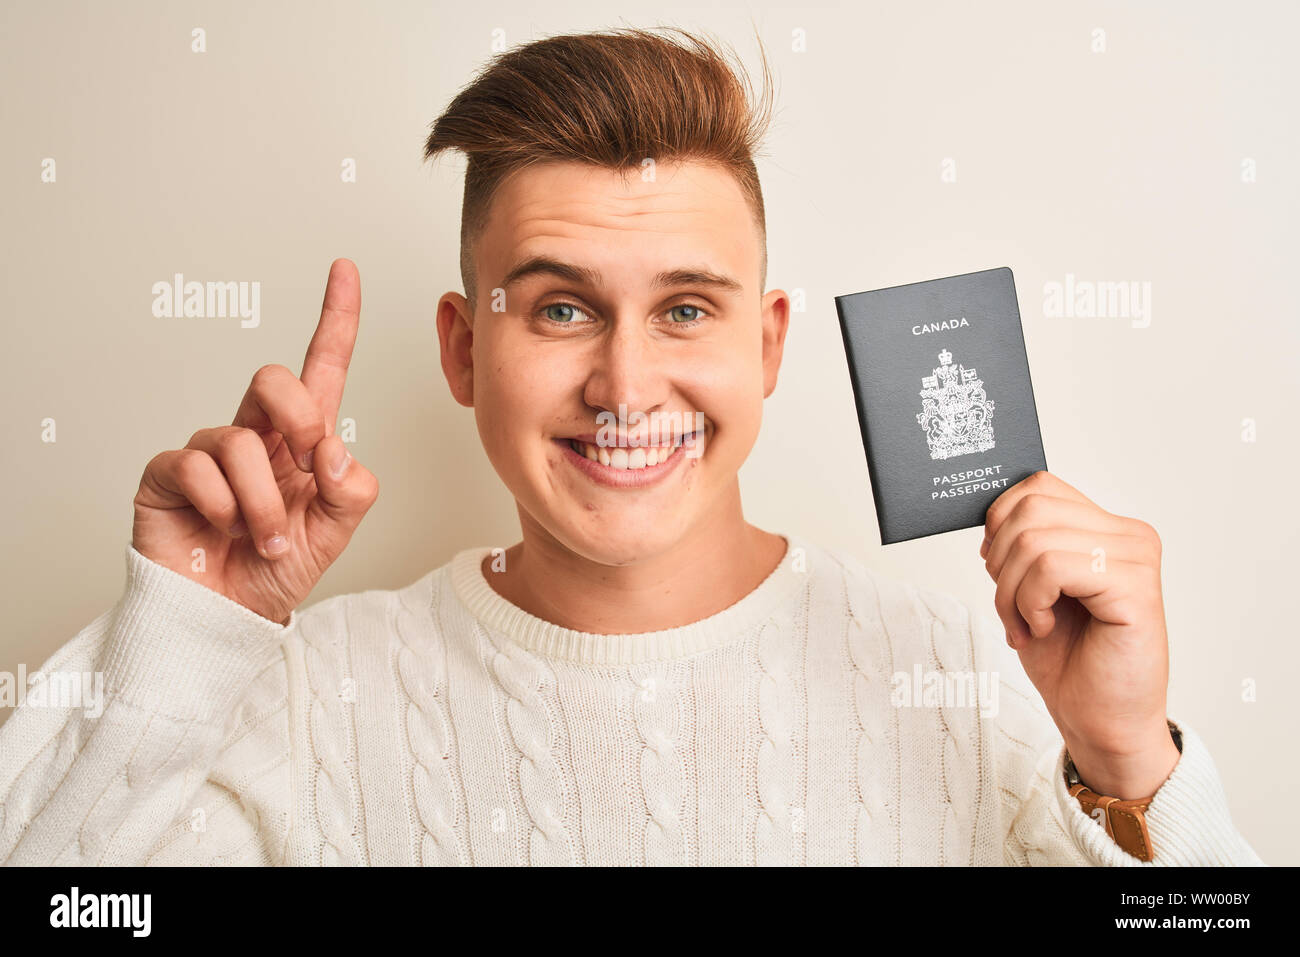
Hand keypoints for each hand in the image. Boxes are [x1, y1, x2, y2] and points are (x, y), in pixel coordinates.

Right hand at [132, 259, 379, 624]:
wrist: (229, 616)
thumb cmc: (278, 567)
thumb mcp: (336, 531)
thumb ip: (352, 488)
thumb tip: (333, 447)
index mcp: (301, 440)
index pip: (321, 368)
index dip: (335, 319)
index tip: (346, 269)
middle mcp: (255, 434)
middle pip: (275, 378)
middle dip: (300, 420)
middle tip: (308, 469)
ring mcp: (208, 450)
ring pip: (241, 440)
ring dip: (264, 504)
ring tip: (265, 539)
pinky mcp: (169, 472)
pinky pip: (199, 467)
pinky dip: (225, 509)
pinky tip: (224, 531)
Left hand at [981, 470, 1179, 798]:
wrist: (1101, 720)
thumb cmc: (1070, 658)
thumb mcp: (1032, 586)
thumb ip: (1023, 542)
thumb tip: (991, 513)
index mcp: (1107, 527)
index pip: (1037, 486)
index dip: (1000, 523)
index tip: (998, 570)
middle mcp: (1130, 535)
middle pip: (1029, 508)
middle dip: (1000, 561)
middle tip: (1012, 607)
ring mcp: (1137, 558)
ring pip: (1033, 540)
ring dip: (1011, 592)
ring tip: (1029, 624)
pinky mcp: (1135, 588)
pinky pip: (1050, 568)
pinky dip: (1030, 603)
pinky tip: (1046, 628)